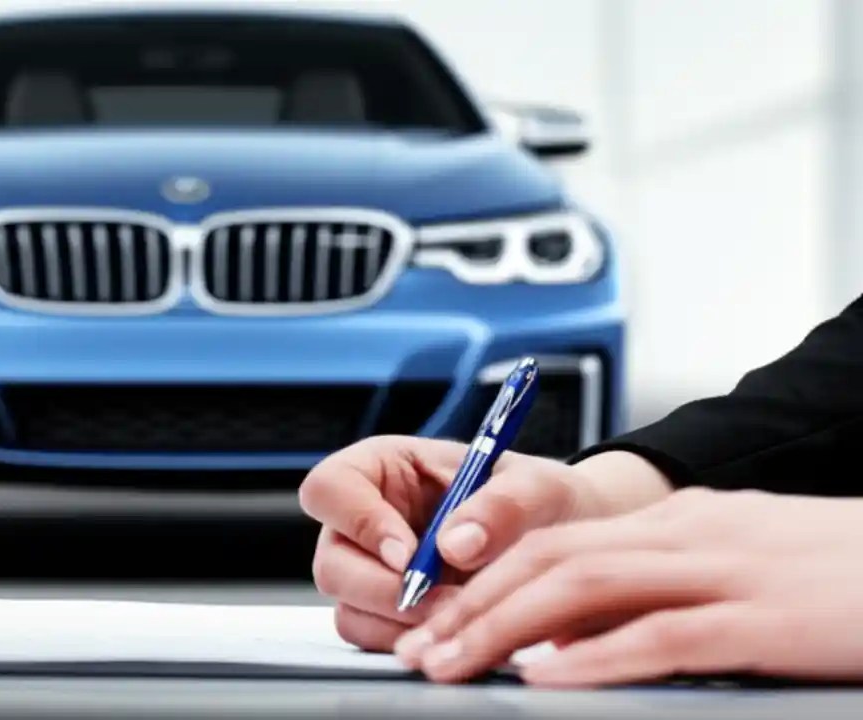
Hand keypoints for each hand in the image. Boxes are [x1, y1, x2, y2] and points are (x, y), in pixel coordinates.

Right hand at [297, 437, 670, 651]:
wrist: (565, 540)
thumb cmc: (540, 499)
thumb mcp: (535, 486)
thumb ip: (501, 505)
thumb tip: (456, 545)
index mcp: (382, 467)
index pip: (331, 487)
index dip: (357, 521)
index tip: (409, 553)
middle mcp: (365, 519)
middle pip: (332, 558)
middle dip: (384, 589)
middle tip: (443, 601)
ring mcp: (371, 569)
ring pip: (348, 604)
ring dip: (399, 621)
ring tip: (460, 616)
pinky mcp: (386, 611)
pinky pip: (372, 634)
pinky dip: (407, 640)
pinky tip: (454, 630)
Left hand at [395, 487, 862, 686]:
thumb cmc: (842, 574)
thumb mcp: (739, 565)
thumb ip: (658, 589)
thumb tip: (575, 630)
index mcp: (679, 521)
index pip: (557, 541)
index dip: (486, 580)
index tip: (438, 621)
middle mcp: (688, 533)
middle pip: (552, 558)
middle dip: (474, 604)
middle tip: (421, 650)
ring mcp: (725, 571)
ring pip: (585, 587)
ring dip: (506, 627)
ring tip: (454, 664)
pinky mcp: (763, 619)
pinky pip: (662, 635)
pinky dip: (594, 655)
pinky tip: (546, 675)